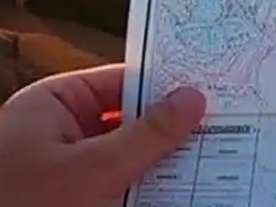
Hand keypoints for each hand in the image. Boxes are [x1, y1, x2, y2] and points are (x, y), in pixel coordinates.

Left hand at [0, 63, 205, 206]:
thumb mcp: (96, 171)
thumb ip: (149, 135)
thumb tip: (193, 98)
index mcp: (51, 105)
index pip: (121, 81)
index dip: (167, 85)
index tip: (214, 88)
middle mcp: (55, 133)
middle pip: (127, 121)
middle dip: (171, 130)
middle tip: (225, 126)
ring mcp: (59, 172)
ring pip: (125, 160)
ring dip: (161, 166)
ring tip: (215, 162)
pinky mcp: (66, 202)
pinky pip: (114, 189)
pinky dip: (143, 191)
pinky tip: (182, 193)